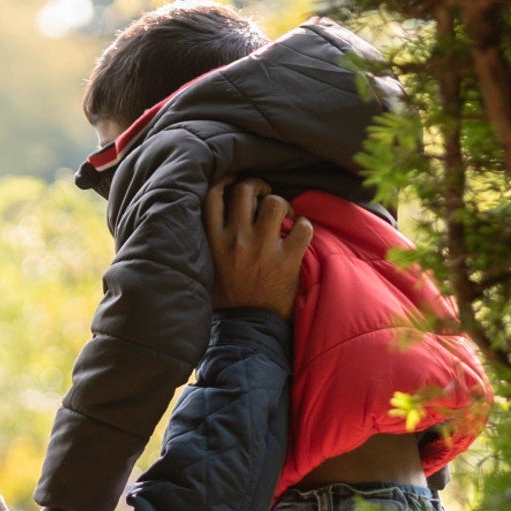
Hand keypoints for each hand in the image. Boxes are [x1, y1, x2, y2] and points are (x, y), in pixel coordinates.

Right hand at [207, 179, 313, 318]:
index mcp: (213, 241)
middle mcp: (236, 240)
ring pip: (275, 202)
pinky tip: (299, 234)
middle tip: (265, 197)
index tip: (234, 182)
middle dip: (258, 187)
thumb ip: (209, 242)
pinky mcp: (286, 261)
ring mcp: (262, 249)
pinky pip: (302, 226)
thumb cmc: (227, 300)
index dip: (225, 181)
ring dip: (282, 204)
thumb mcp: (206, 268)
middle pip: (245, 190)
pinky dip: (304, 226)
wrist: (247, 330)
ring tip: (284, 217)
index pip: (212, 196)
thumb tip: (218, 217)